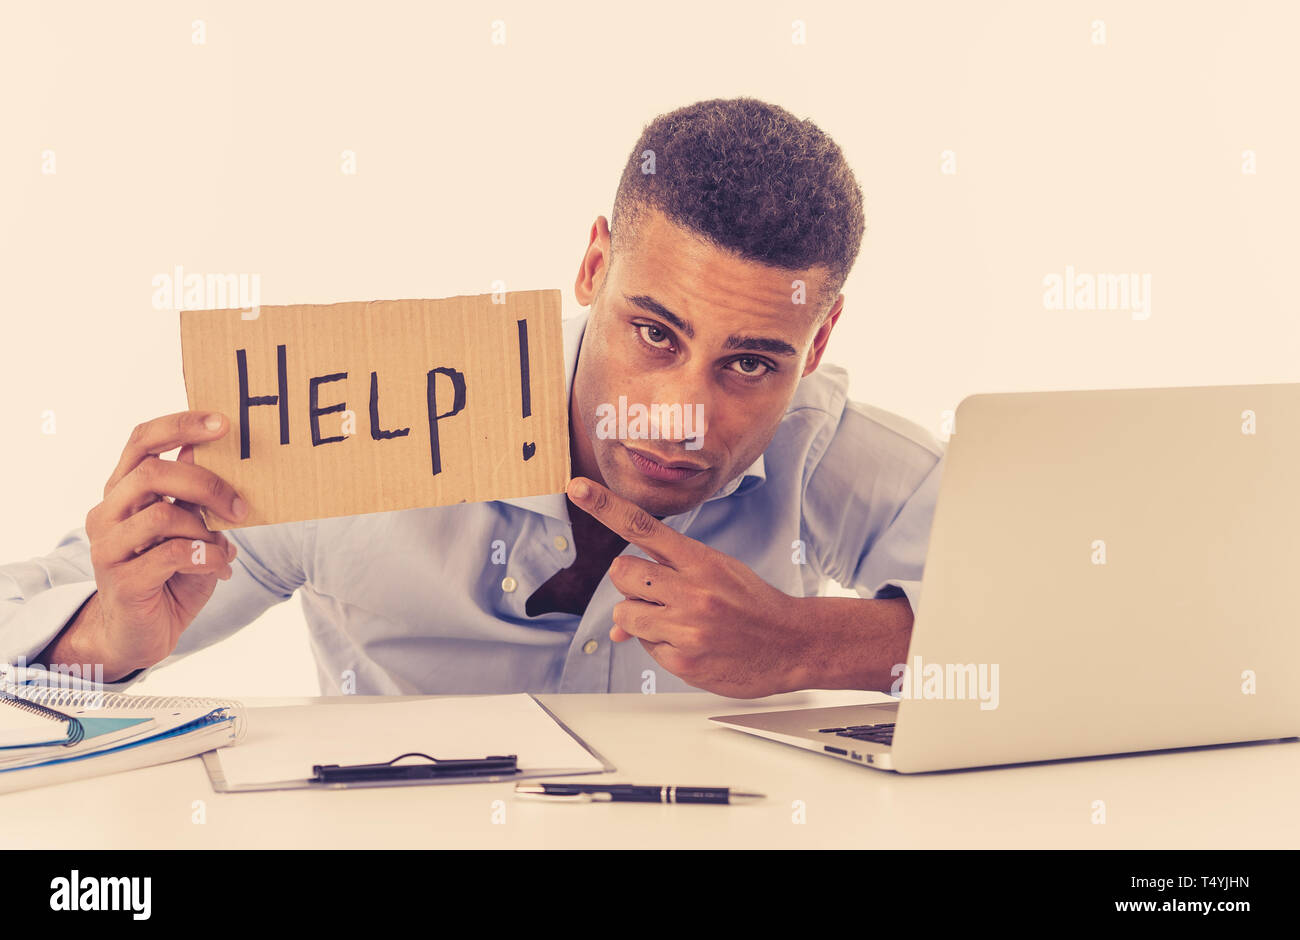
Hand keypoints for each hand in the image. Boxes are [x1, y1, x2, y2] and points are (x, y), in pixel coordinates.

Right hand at [75, 411, 248, 678]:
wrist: (142, 634)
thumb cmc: (171, 575)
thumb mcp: (190, 528)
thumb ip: (193, 494)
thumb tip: (205, 449)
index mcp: (124, 491)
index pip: (142, 441)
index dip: (180, 425)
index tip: (223, 422)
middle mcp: (108, 513)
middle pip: (152, 472)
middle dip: (207, 484)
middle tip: (241, 507)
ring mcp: (108, 546)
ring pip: (162, 514)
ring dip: (205, 529)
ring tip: (222, 548)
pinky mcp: (121, 580)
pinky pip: (171, 554)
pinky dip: (206, 557)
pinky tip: (217, 566)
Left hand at [566, 476, 813, 697]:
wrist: (793, 644)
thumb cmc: (751, 604)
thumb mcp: (718, 575)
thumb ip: (670, 579)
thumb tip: (617, 625)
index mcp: (701, 560)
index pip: (642, 526)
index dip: (604, 505)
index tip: (576, 487)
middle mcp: (691, 590)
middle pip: (622, 572)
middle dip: (632, 583)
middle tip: (660, 592)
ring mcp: (686, 628)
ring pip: (625, 612)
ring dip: (640, 616)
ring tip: (678, 620)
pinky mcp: (683, 662)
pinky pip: (645, 646)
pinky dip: (661, 645)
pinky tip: (692, 645)